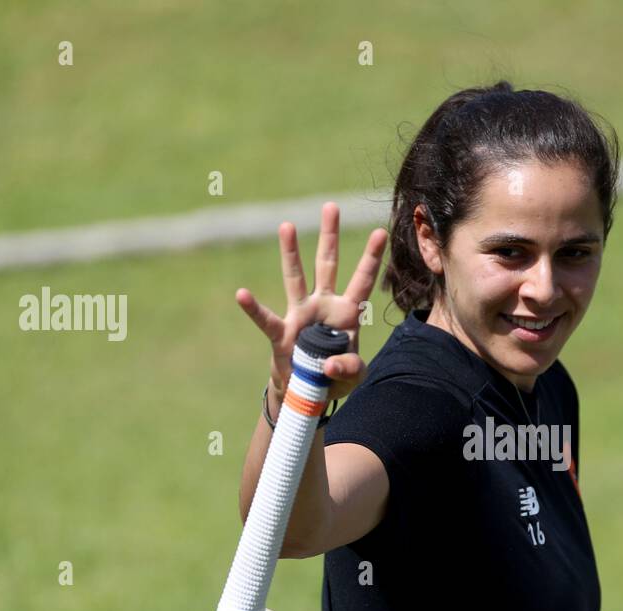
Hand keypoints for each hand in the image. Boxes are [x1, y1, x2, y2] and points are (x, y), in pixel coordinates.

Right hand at [236, 203, 388, 404]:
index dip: (371, 258)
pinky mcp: (281, 334)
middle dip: (328, 236)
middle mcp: (323, 306)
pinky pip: (267, 319)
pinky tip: (241, 294)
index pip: (362, 281)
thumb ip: (350, 368)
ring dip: (291, 253)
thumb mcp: (354, 375)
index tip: (381, 232)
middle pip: (327, 265)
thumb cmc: (334, 378)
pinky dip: (253, 309)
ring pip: (295, 278)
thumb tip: (330, 365)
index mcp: (346, 312)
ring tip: (287, 226)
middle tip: (330, 206)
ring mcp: (300, 316)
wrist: (307, 392)